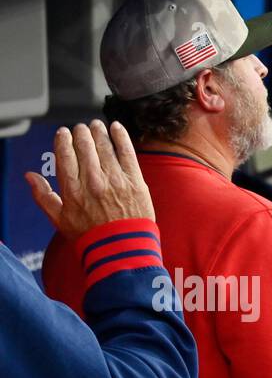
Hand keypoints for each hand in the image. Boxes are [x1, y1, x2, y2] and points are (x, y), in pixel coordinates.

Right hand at [26, 121, 154, 238]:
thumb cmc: (91, 237)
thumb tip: (30, 176)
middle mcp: (93, 181)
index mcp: (72, 189)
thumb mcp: (60, 220)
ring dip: (99, 132)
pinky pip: (127, 153)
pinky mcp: (135, 182)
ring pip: (105, 146)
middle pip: (84, 146)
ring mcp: (115, 180)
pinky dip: (121, 137)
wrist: (123, 250)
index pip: (64, 154)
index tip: (64, 133)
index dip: (63, 139)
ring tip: (96, 126)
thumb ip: (43, 196)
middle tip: (81, 129)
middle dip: (81, 133)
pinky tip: (116, 127)